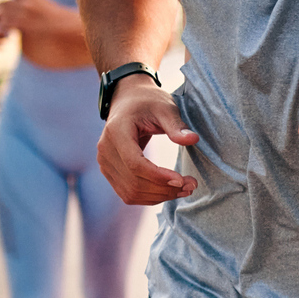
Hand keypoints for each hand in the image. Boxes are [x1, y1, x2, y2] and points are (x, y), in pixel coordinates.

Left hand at [0, 0, 70, 33]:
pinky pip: (8, 24)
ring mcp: (25, 12)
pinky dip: (3, 27)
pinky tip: (2, 32)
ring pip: (4, 14)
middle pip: (4, 3)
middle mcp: (26, 1)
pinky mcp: (24, 22)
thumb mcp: (42, 0)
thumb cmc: (53, 14)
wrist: (63, 24)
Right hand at [96, 76, 200, 204]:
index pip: (135, 164)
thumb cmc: (147, 102)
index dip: (158, 176)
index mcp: (117, 132)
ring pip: (131, 192)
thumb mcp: (165, 108)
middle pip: (134, 182)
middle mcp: (105, 150)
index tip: (182, 180)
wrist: (128, 100)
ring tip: (184, 190)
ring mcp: (105, 163)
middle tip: (191, 186)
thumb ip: (177, 126)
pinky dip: (150, 197)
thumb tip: (193, 140)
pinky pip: (128, 193)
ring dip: (159, 196)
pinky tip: (170, 191)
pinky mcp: (110, 172)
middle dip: (164, 189)